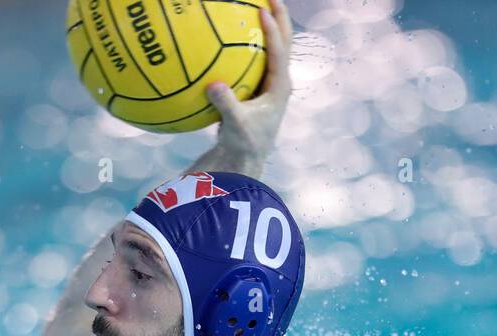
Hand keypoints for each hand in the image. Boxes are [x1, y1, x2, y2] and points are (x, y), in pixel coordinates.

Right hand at [204, 0, 292, 170]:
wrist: (246, 160)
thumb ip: (226, 105)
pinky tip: (234, 34)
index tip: (262, 9)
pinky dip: (249, 44)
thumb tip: (213, 85)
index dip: (272, 29)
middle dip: (279, 17)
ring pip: (273, 48)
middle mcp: (278, 82)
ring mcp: (269, 84)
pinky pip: (256, 59)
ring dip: (269, 26)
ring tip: (257, 5)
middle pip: (284, 42)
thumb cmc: (243, 144)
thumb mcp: (235, 126)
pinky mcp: (258, 88)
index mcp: (279, 87)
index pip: (279, 51)